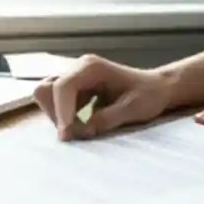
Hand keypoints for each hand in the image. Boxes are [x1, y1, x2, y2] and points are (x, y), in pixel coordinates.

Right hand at [33, 55, 174, 140]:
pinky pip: (55, 102)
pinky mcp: (74, 87)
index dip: (61, 112)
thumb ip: (107, 119)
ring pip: (47, 95)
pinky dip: (63, 115)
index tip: (67, 136)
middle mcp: (78, 67)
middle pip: (46, 89)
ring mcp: (74, 76)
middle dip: (56, 114)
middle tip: (75, 133)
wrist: (157, 88)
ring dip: (58, 115)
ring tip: (80, 128)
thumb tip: (81, 131)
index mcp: (91, 67)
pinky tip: (82, 123)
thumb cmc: (149, 95)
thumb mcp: (133, 109)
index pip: (62, 87)